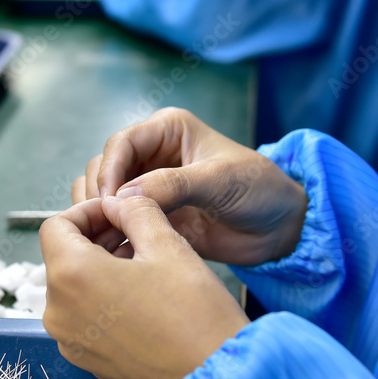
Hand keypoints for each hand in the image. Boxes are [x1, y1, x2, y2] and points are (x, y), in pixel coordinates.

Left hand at [41, 196, 248, 378]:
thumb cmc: (196, 315)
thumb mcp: (168, 245)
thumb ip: (135, 211)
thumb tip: (119, 203)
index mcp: (72, 276)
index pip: (55, 227)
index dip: (87, 212)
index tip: (118, 211)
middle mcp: (60, 313)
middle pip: (62, 258)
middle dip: (95, 239)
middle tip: (136, 232)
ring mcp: (71, 342)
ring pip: (73, 288)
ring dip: (100, 267)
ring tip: (144, 263)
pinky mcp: (87, 361)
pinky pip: (83, 317)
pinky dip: (103, 298)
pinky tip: (141, 295)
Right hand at [72, 107, 307, 265]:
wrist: (278, 228)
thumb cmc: (259, 189)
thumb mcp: (219, 180)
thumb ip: (174, 185)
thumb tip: (124, 196)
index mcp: (167, 131)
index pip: (121, 143)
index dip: (110, 170)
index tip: (110, 200)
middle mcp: (152, 155)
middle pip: (103, 168)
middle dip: (100, 193)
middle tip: (106, 222)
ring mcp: (147, 187)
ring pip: (103, 193)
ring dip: (99, 212)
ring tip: (108, 235)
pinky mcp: (150, 217)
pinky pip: (116, 220)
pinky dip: (109, 232)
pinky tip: (116, 247)